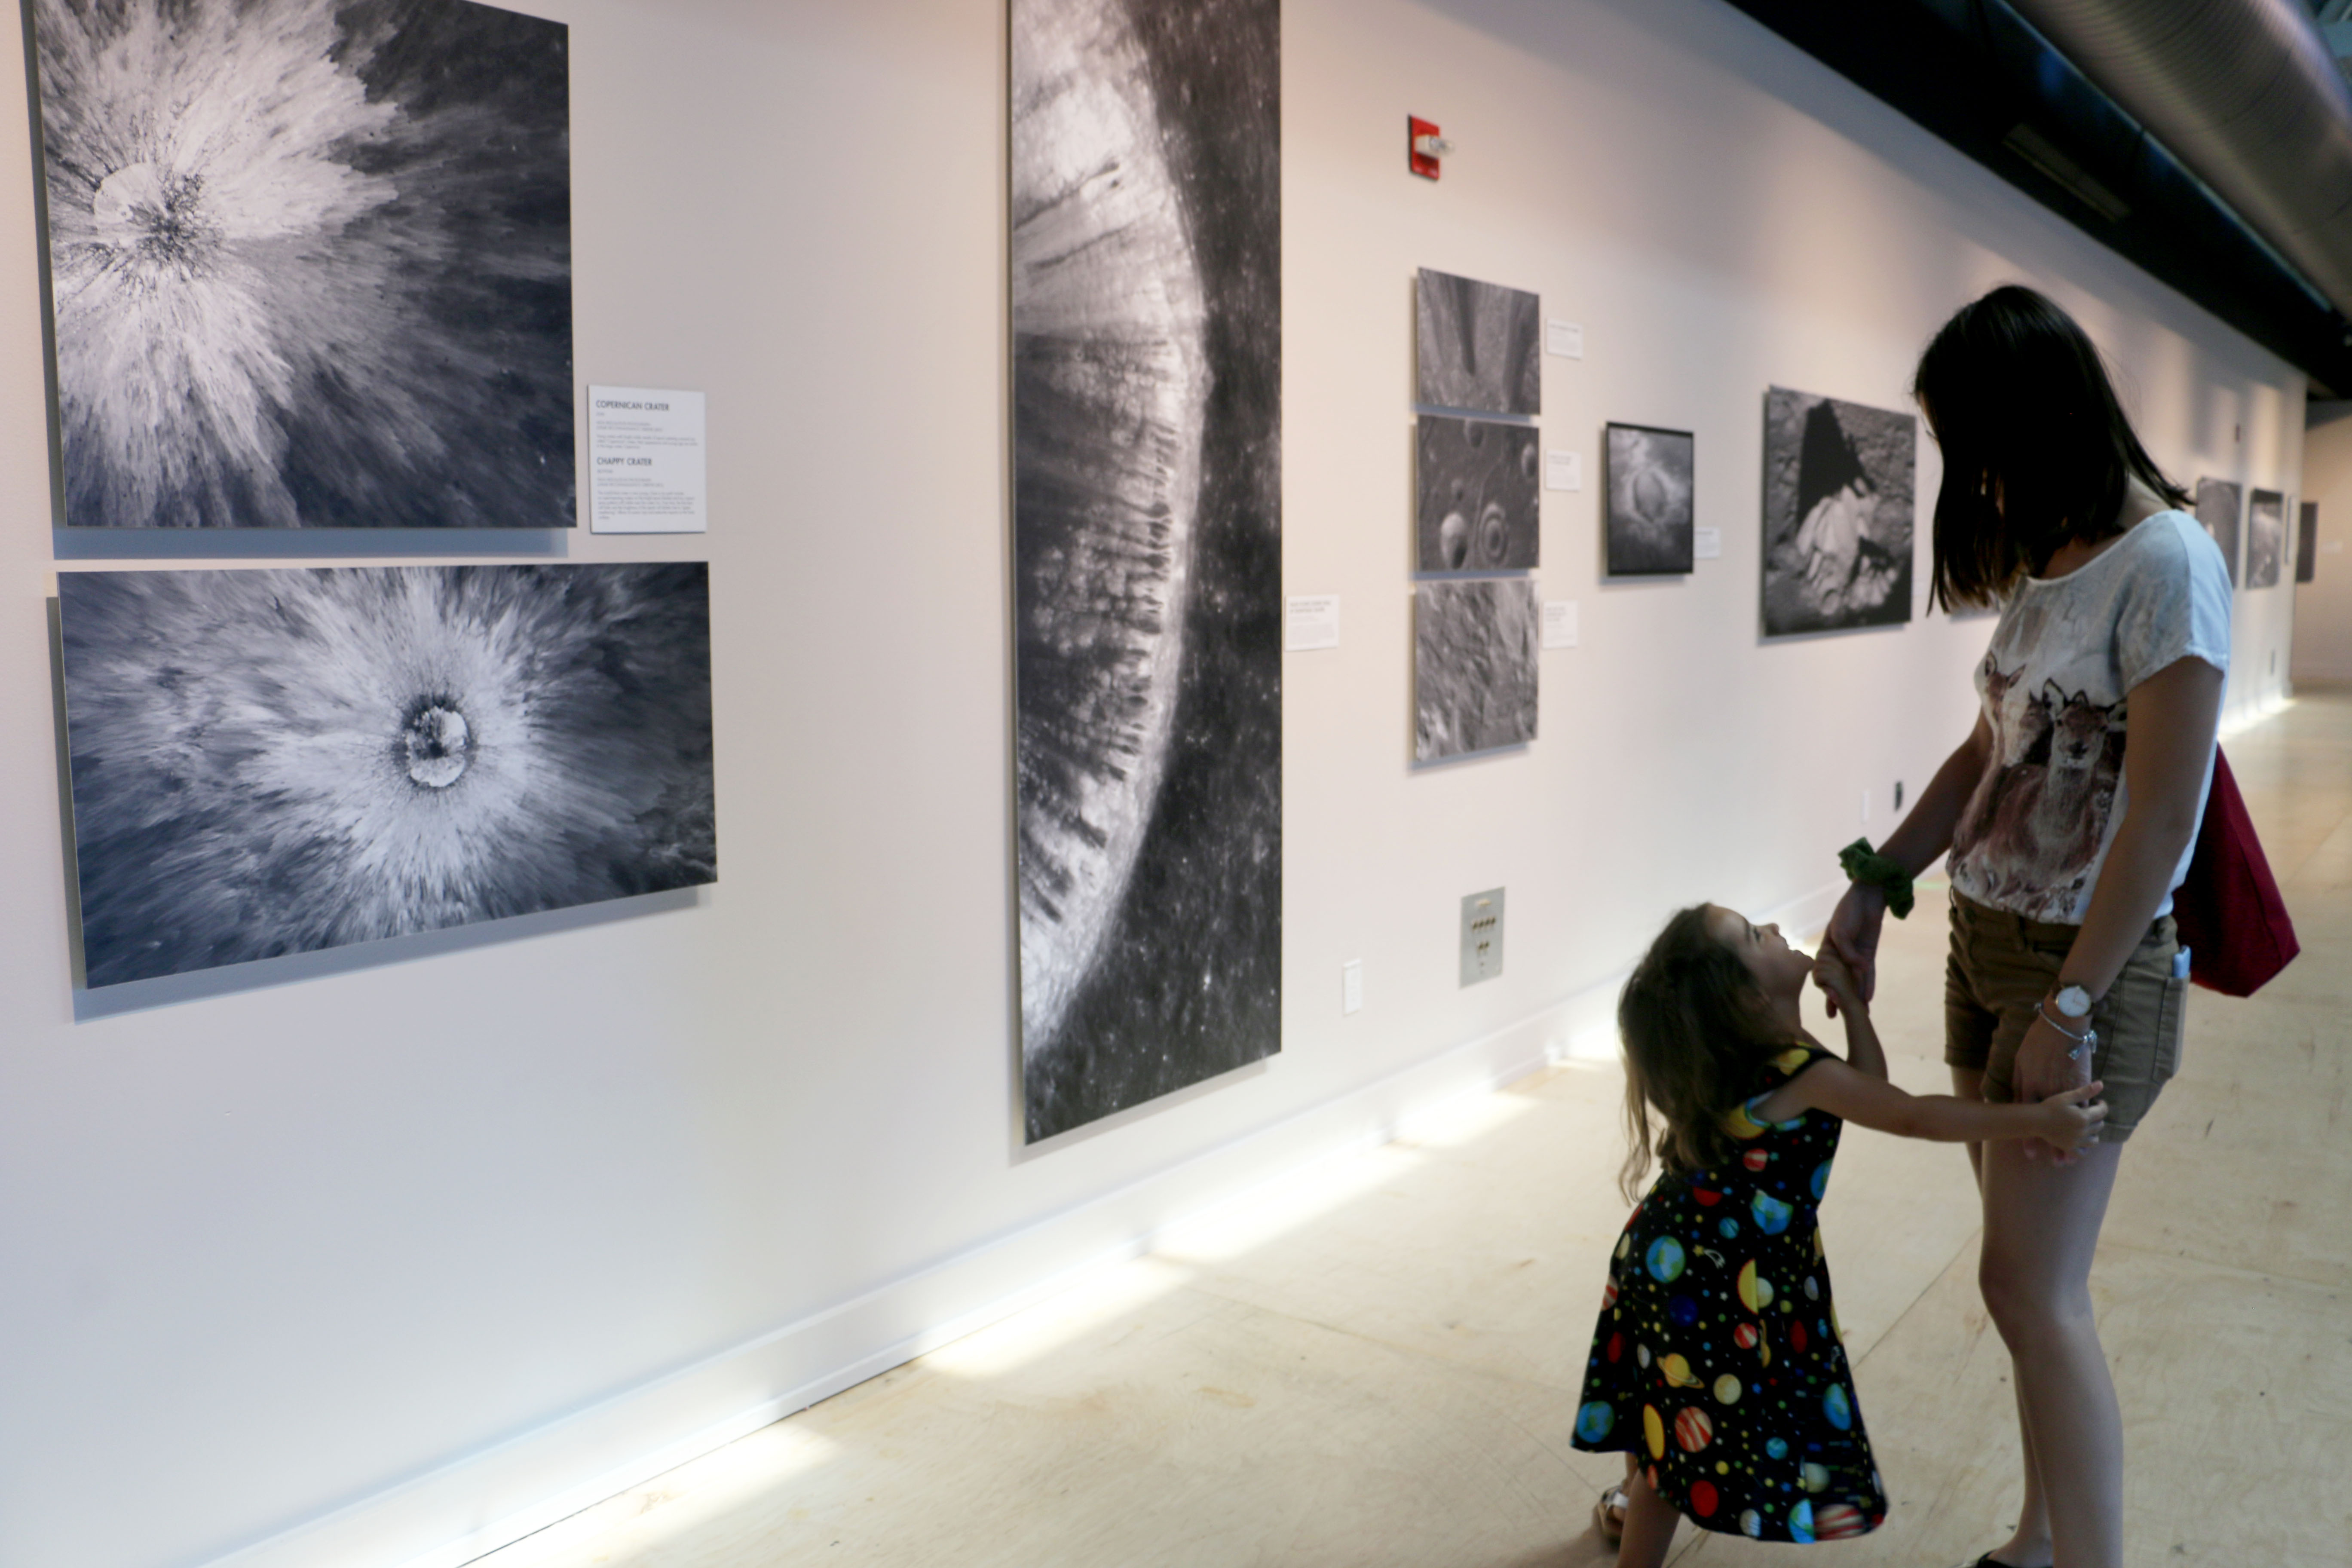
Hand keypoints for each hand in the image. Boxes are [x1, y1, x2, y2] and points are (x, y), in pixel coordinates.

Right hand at [1821, 882, 1887, 1015]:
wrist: (1866, 898)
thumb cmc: (1848, 910)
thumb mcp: (1841, 930)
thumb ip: (1847, 951)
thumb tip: (1858, 967)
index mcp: (1826, 950)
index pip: (1822, 973)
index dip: (1825, 986)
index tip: (1829, 997)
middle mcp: (1838, 957)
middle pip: (1837, 981)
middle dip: (1836, 997)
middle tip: (1835, 1014)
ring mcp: (1854, 957)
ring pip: (1853, 980)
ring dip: (1854, 996)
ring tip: (1857, 1013)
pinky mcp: (1868, 955)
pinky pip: (1868, 973)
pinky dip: (1868, 985)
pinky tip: (1868, 998)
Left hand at [2013, 1006, 2094, 1163]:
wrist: (2062, 1026)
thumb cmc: (2037, 1042)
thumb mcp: (2021, 1062)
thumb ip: (2019, 1083)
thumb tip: (2018, 1099)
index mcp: (2031, 1085)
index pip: (2027, 1117)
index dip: (2028, 1138)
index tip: (2029, 1155)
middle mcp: (2049, 1091)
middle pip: (2051, 1124)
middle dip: (2055, 1146)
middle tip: (2056, 1163)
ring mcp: (2068, 1088)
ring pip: (2071, 1120)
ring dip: (2074, 1139)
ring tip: (2075, 1157)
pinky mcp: (2083, 1084)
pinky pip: (2085, 1106)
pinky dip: (2087, 1120)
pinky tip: (2089, 1133)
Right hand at [2036, 1081, 2107, 1156]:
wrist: (2036, 1120)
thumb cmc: (2051, 1106)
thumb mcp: (2067, 1097)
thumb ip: (2085, 1091)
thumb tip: (2101, 1084)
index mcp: (2084, 1117)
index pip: (2102, 1112)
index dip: (2102, 1105)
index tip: (2098, 1102)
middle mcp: (2083, 1131)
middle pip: (2100, 1125)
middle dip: (2097, 1118)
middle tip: (2089, 1112)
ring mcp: (2077, 1141)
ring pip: (2094, 1140)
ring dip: (2093, 1133)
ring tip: (2086, 1127)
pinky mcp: (2069, 1148)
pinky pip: (2083, 1152)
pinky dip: (2084, 1148)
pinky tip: (2081, 1141)